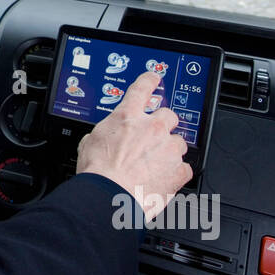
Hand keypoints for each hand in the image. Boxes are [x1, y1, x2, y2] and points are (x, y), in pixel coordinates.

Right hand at [75, 71, 190, 219]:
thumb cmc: (98, 172)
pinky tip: (165, 178)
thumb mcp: (89, 143)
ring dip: (171, 150)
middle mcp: (151, 128)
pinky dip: (177, 172)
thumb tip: (102, 138)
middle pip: (169, 115)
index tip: (154, 78)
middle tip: (154, 137)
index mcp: (127, 117)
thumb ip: (103, 134)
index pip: (142, 88)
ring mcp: (168, 148)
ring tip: (156, 164)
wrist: (109, 196)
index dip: (150, 80)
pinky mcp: (178, 170)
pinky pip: (185, 167)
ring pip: (180, 142)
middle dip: (164, 125)